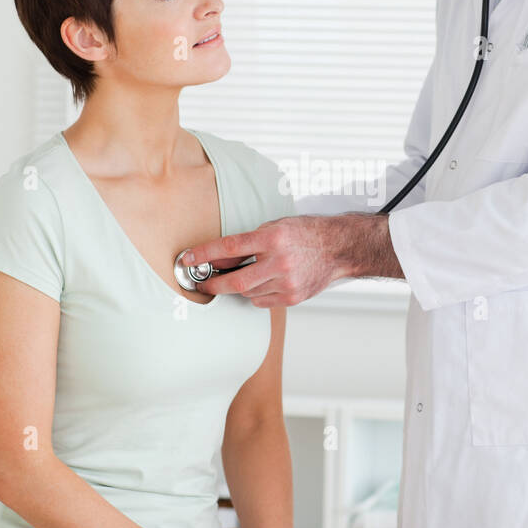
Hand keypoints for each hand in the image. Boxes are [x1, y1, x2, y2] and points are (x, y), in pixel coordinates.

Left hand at [181, 212, 398, 307]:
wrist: (338, 248)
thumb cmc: (305, 234)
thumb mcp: (275, 226)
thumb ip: (248, 241)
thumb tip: (218, 258)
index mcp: (273, 237)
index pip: (230, 247)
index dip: (205, 254)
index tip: (188, 258)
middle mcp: (280, 261)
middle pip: (236, 281)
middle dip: (214, 285)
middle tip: (202, 284)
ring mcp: (287, 282)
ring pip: (247, 292)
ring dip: (237, 287)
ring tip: (238, 277)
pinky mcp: (293, 297)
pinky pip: (261, 301)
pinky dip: (255, 294)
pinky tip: (261, 283)